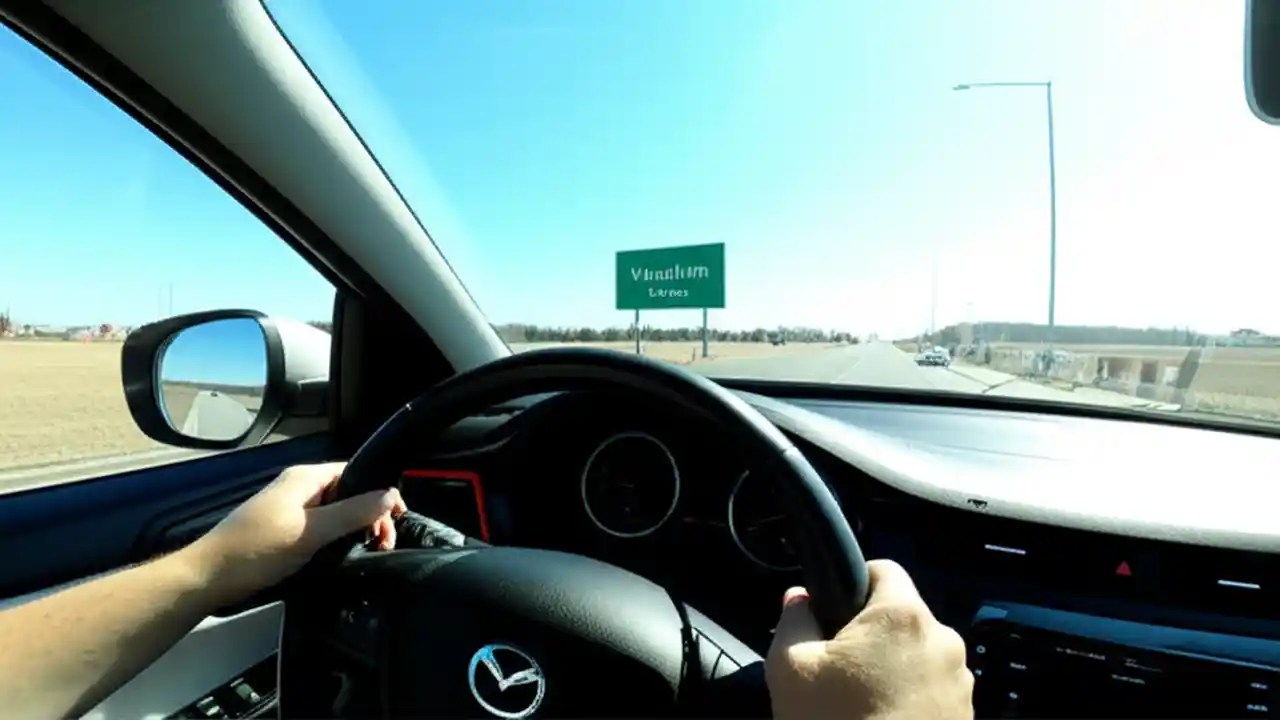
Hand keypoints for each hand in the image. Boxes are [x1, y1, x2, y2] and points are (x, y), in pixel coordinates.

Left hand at [183, 462, 405, 603]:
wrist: (208, 578)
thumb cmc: (257, 549)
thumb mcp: (311, 531)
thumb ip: (352, 512)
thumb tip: (390, 495)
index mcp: (305, 478)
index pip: (354, 471)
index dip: (380, 490)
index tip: (399, 517)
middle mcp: (299, 488)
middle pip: (348, 492)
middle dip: (371, 513)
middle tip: (384, 543)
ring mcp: (291, 510)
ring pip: (336, 512)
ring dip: (356, 528)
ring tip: (370, 550)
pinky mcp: (285, 531)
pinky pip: (322, 528)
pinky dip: (338, 538)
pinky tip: (344, 554)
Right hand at [765, 560, 972, 719]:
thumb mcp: (790, 668)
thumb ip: (793, 618)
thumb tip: (800, 599)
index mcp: (902, 617)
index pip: (881, 569)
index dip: (851, 584)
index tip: (833, 614)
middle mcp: (943, 642)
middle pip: (901, 617)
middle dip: (870, 636)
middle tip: (838, 669)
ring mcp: (960, 683)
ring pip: (917, 656)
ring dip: (892, 669)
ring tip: (860, 704)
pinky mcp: (965, 716)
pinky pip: (932, 690)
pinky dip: (909, 699)